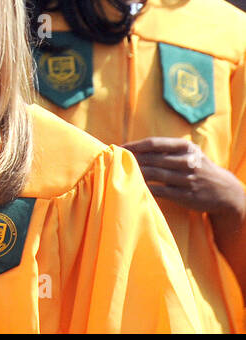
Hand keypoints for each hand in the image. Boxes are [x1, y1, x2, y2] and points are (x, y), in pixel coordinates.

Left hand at [124, 137, 245, 216]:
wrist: (224, 191)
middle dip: (132, 159)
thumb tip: (132, 148)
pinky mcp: (186, 195)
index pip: (155, 143)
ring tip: (121, 172)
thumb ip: (166, 150)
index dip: (135, 145)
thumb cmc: (197, 167)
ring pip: (155, 174)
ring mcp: (188, 179)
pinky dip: (146, 188)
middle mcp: (188, 161)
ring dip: (136, 173)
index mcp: (186, 147)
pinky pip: (161, 191)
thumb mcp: (188, 153)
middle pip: (152, 159)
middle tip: (115, 160)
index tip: (119, 147)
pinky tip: (135, 186)